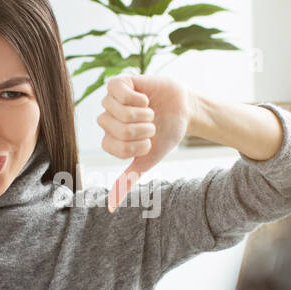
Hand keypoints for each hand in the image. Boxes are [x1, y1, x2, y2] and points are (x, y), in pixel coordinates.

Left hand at [98, 75, 191, 212]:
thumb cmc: (165, 135)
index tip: (148, 142)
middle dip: (142, 130)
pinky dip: (137, 99)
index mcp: (110, 139)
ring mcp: (111, 101)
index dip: (137, 146)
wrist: (184, 112)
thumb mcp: (147, 159)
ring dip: (142, 115)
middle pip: (118, 129)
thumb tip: (112, 206)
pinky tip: (144, 99)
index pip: (115, 147)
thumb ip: (128, 179)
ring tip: (150, 112)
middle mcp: (107, 120)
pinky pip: (118, 92)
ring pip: (120, 112)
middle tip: (152, 126)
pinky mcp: (119, 83)